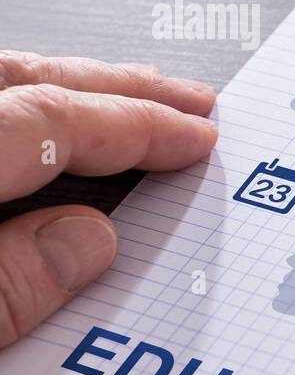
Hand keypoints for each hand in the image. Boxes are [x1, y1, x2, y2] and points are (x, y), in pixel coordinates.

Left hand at [0, 51, 217, 347]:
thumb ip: (8, 288)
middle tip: (188, 98)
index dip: (135, 126)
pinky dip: (19, 123)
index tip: (196, 138)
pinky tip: (42, 146)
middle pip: (18, 86)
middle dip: (115, 89)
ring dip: (66, 96)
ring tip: (130, 103)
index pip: (49, 120)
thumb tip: (85, 243)